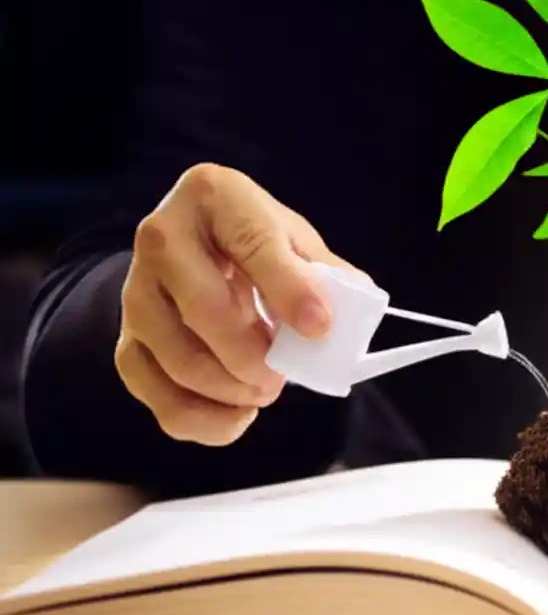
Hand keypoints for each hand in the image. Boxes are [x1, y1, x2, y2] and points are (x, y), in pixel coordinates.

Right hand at [116, 163, 361, 444]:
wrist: (191, 247)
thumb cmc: (252, 241)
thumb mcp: (292, 238)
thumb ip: (324, 272)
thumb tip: (355, 309)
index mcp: (215, 197)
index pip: (253, 244)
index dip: (290, 290)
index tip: (320, 328)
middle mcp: (162, 237)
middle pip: (206, 309)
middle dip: (253, 357)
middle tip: (283, 377)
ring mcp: (136, 291)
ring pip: (178, 358)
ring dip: (231, 390)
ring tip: (264, 390)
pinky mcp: (126, 338)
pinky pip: (154, 391)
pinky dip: (202, 417)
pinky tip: (236, 414)